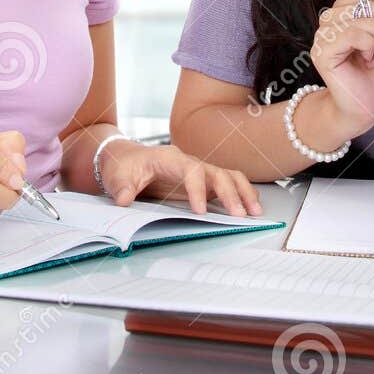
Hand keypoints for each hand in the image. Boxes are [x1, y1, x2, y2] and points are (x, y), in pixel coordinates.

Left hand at [98, 139, 262, 217]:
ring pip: (228, 176)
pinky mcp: (203, 182)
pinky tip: (251, 207)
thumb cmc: (124, 165)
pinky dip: (241, 194)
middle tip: (239, 215)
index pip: (190, 170)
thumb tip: (123, 199)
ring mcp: (199, 171)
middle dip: (230, 193)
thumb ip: (121, 188)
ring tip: (255, 212)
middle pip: (217, 173)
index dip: (198, 190)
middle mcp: (189, 162)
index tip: (200, 210)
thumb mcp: (117, 175)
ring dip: (243, 193)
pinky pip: (227, 184)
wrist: (125, 159)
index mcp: (169, 159)